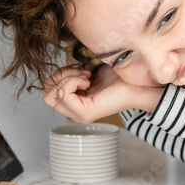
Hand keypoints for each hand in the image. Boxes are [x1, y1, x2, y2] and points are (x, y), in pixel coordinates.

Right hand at [41, 64, 163, 122]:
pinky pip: (63, 94)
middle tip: (84, 73)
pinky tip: (89, 81)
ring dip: (66, 78)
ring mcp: (79, 115)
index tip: (80, 69)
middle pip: (46, 92)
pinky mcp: (85, 114)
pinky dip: (72, 82)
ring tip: (87, 77)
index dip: (60, 74)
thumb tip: (55, 73)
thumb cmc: (118, 77)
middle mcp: (75, 111)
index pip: (48, 89)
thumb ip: (70, 75)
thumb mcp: (87, 73)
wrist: (137, 83)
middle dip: (61, 76)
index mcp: (75, 102)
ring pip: (51, 94)